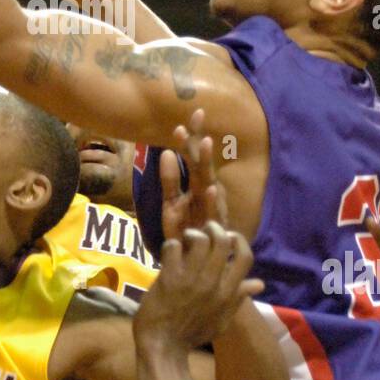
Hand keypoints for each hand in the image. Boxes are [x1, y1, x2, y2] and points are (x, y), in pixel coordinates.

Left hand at [134, 221, 263, 351]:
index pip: (245, 257)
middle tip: (204, 231)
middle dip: (213, 228)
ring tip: (185, 241)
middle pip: (222, 240)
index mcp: (228, 293)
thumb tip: (259, 284)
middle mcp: (213, 283)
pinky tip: (169, 254)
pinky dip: (171, 246)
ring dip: (191, 235)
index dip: (239, 240)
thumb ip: (239, 298)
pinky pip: (173, 247)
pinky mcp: (169, 278)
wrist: (163, 347)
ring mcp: (191, 280)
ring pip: (199, 239)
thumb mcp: (222, 319)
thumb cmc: (192, 333)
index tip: (229, 237)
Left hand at [160, 108, 228, 241]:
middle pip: (202, 162)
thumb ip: (169, 180)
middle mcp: (206, 192)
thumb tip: (166, 151)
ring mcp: (211, 208)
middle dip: (199, 140)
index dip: (191, 138)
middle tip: (196, 115)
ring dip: (207, 162)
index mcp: (196, 185)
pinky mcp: (212, 227)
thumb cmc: (184, 233)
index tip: (186, 118)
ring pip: (209, 181)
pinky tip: (210, 187)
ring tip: (205, 141)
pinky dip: (211, 200)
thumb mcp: (170, 205)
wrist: (192, 265)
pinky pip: (212, 212)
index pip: (193, 157)